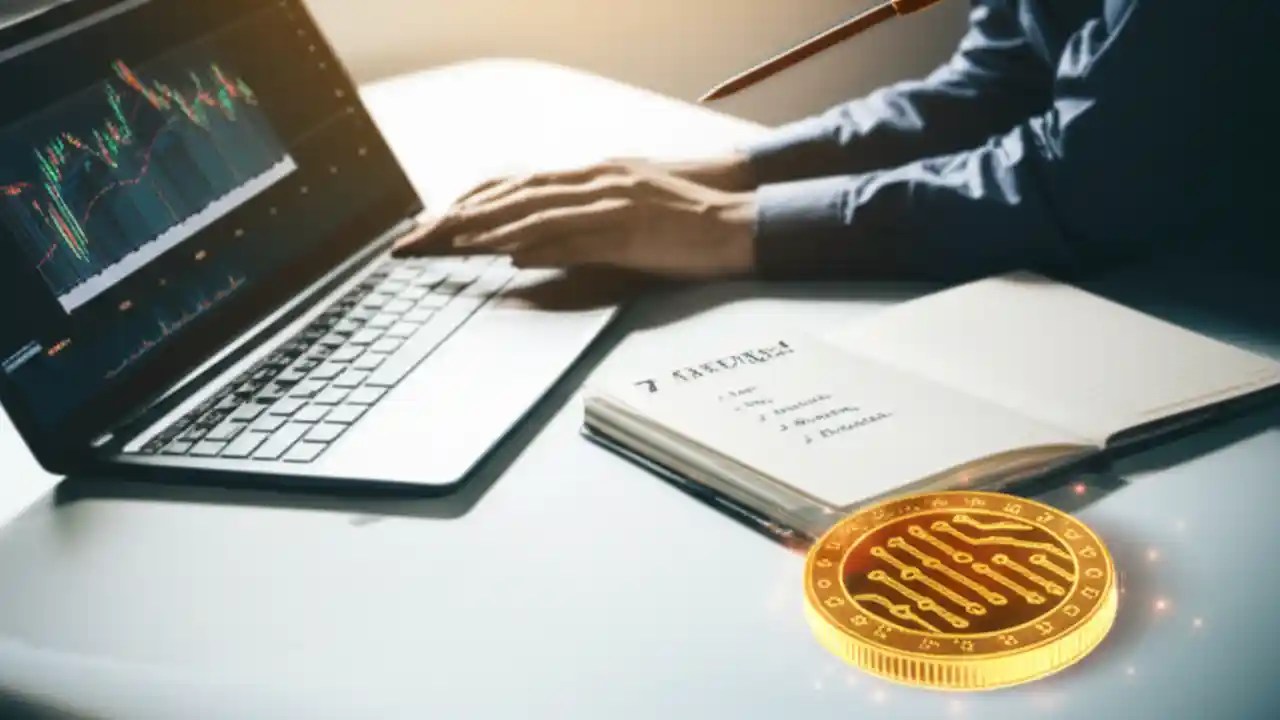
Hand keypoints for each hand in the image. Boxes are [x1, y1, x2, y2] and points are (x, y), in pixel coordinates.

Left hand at [392, 157, 758, 278]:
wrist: (738, 219)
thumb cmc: (684, 221)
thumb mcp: (622, 215)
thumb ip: (573, 228)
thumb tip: (520, 249)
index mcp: (591, 175)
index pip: (516, 183)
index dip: (472, 201)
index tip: (434, 221)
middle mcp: (593, 179)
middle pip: (512, 193)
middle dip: (460, 215)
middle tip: (419, 237)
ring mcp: (608, 200)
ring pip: (533, 208)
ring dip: (484, 225)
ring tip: (445, 241)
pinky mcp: (626, 226)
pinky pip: (570, 232)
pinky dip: (533, 239)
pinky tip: (503, 250)